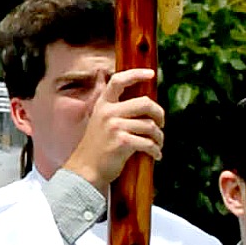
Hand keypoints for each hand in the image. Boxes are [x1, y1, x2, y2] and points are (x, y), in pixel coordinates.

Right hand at [61, 69, 165, 193]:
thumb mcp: (99, 122)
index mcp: (103, 105)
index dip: (136, 74)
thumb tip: (143, 103)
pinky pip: (148, 143)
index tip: (151, 74)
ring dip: (159, 137)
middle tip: (161, 123)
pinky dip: (155, 150)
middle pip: (145, 103)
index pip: (118, 81)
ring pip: (150, 125)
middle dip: (159, 114)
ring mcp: (115, 127)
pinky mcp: (122, 142)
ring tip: (158, 143)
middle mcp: (108, 113)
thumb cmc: (96, 148)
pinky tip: (156, 155)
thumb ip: (115, 110)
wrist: (85, 170)